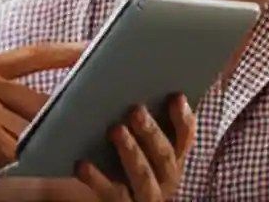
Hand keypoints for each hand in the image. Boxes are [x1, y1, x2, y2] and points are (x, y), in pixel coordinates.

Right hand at [0, 43, 83, 201]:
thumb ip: (1, 95)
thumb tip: (45, 105)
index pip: (34, 54)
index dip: (66, 51)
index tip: (92, 48)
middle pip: (40, 102)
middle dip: (49, 124)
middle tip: (54, 135)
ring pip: (31, 130)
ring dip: (25, 149)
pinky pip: (18, 152)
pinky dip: (12, 163)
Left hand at [76, 95, 196, 200]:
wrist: (108, 191)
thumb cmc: (117, 154)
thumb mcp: (136, 135)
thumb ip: (140, 114)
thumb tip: (126, 79)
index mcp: (173, 156)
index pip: (185, 135)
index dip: (183, 117)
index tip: (176, 96)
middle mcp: (165, 177)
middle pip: (164, 155)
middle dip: (151, 131)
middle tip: (136, 110)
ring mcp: (145, 195)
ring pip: (142, 175)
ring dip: (131, 151)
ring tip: (115, 130)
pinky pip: (111, 193)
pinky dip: (97, 179)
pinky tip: (83, 164)